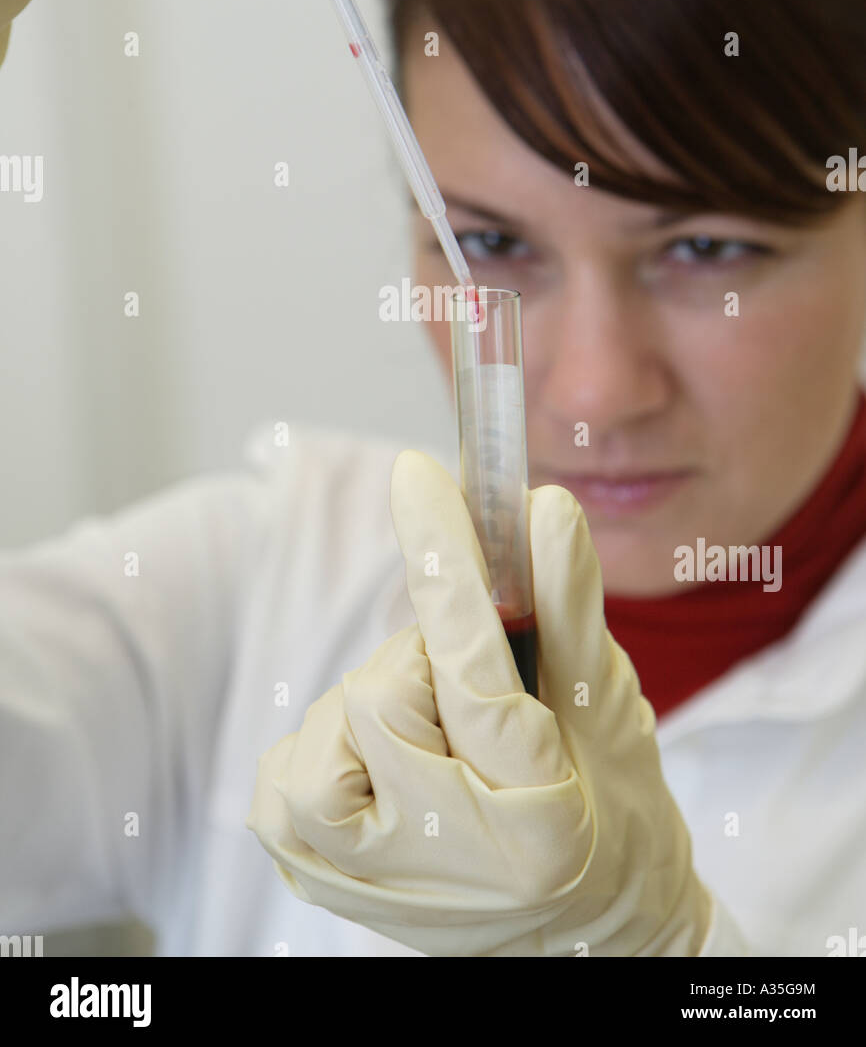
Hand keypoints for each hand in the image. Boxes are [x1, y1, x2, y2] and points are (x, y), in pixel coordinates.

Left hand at [246, 449, 712, 956]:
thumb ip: (567, 608)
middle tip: (475, 700)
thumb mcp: (609, 710)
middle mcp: (441, 870)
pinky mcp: (319, 884)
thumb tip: (540, 508)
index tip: (418, 474)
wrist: (590, 931)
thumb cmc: (613, 810)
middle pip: (379, 695)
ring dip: (379, 706)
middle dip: (424, 667)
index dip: (446, 559)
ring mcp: (368, 887)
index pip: (473, 669)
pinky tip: (383, 764)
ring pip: (328, 725)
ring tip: (440, 744)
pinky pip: (286, 771)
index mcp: (535, 824)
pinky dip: (329, 744)